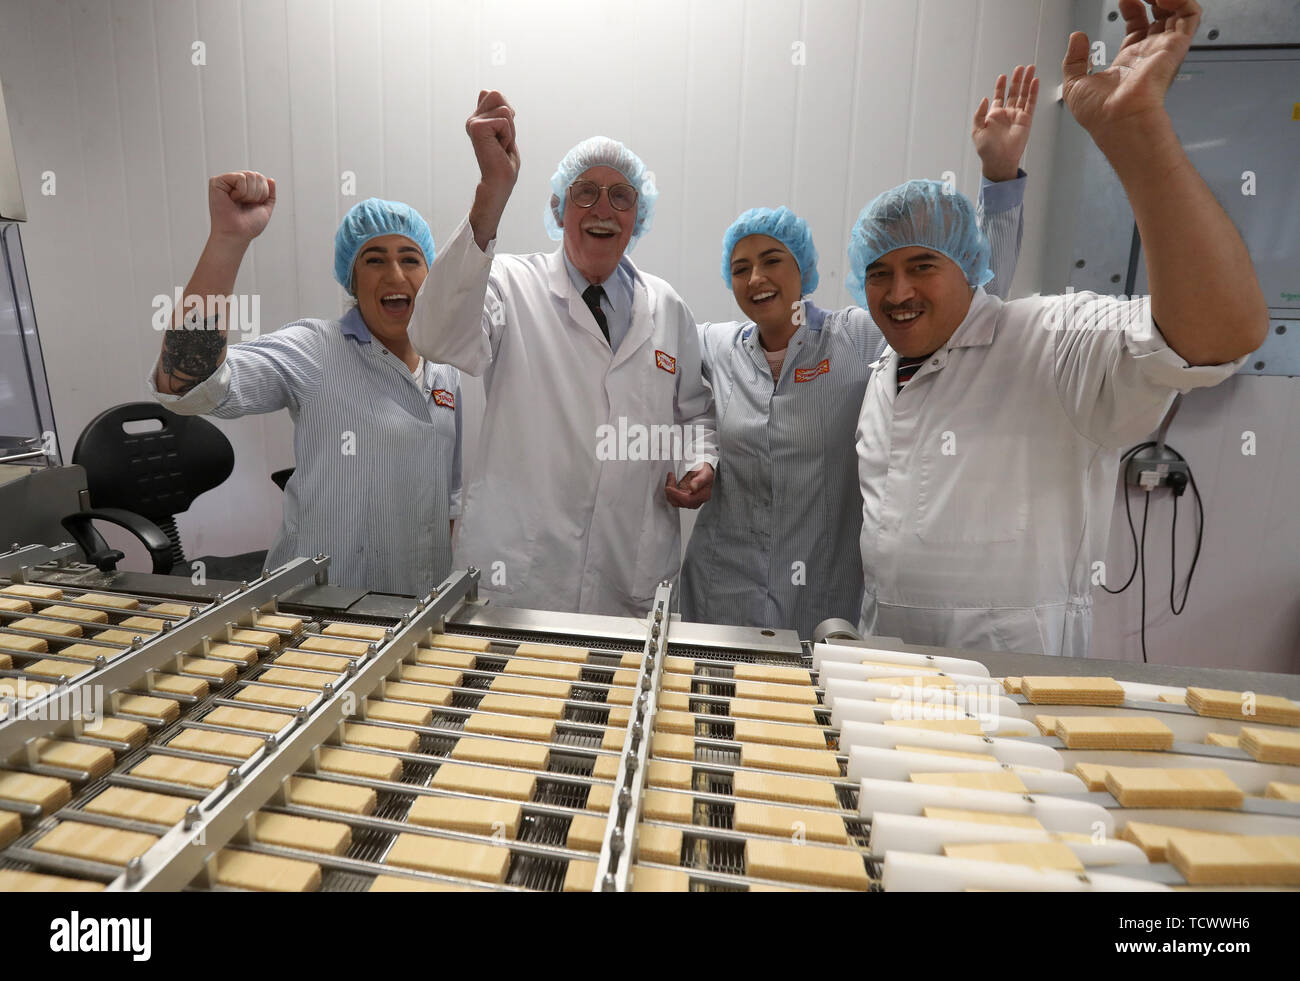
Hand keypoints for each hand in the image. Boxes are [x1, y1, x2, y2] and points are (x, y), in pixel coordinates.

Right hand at [208, 171, 274, 243]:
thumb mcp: (265, 208)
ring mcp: (225, 181)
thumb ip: (270, 194)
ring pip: (249, 175)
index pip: (261, 178)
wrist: (238, 234)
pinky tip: (232, 199)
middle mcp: (234, 182)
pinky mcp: (216, 182)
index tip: (253, 205)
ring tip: (238, 203)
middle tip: (246, 204)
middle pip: (256, 175)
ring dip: (250, 194)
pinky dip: (242, 191)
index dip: (263, 193)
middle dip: (257, 193)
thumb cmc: (249, 225)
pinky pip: (240, 177)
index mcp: (244, 188)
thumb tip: (270, 179)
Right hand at [466, 90, 519, 202]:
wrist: (499, 181)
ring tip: (500, 145)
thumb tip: (485, 91)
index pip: (494, 95)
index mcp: (477, 119)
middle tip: (502, 139)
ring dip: (510, 129)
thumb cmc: (504, 161)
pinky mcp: (477, 128)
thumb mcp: (504, 130)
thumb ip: (497, 111)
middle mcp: (472, 119)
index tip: (502, 134)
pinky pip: (504, 121)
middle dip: (509, 118)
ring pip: (504, 110)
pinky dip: (508, 135)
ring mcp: (472, 123)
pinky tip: (499, 148)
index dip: (507, 114)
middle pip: (497, 95)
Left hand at [665, 464, 713, 509]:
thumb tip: (693, 487)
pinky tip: (670, 482)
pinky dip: (670, 492)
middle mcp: (697, 500)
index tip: (669, 488)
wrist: (704, 472)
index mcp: (703, 496)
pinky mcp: (684, 498)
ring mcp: (690, 500)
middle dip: (671, 493)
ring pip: (675, 502)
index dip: (677, 495)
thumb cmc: (706, 472)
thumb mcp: (705, 474)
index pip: (688, 500)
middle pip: (681, 502)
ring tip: (670, 478)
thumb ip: (699, 481)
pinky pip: (674, 499)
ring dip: (669, 492)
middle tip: (669, 480)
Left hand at [972, 65, 1037, 181]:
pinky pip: (1030, 103)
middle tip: (1021, 68)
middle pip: (1013, 92)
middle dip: (1017, 79)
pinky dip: (1033, 92)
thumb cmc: (987, 150)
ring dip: (1027, 82)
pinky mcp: (1026, 120)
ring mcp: (1017, 116)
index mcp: (994, 115)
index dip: (1001, 86)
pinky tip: (1035, 81)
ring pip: (1023, 94)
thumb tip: (984, 99)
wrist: (999, 160)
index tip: (1003, 76)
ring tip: (1030, 69)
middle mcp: (1007, 114)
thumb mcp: (977, 130)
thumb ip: (979, 114)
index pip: (999, 96)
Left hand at [1062, 0, 1198, 142]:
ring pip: (1178, 12)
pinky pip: (1190, 15)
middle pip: (1159, 16)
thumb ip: (1073, 59)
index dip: (1131, 9)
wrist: (1116, 119)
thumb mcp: (1074, 84)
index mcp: (1128, 61)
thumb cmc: (1099, 113)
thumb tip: (1077, 37)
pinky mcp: (1175, 46)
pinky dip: (1182, 1)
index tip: (1123, 0)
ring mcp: (1163, 48)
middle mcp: (1148, 54)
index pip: (1137, 27)